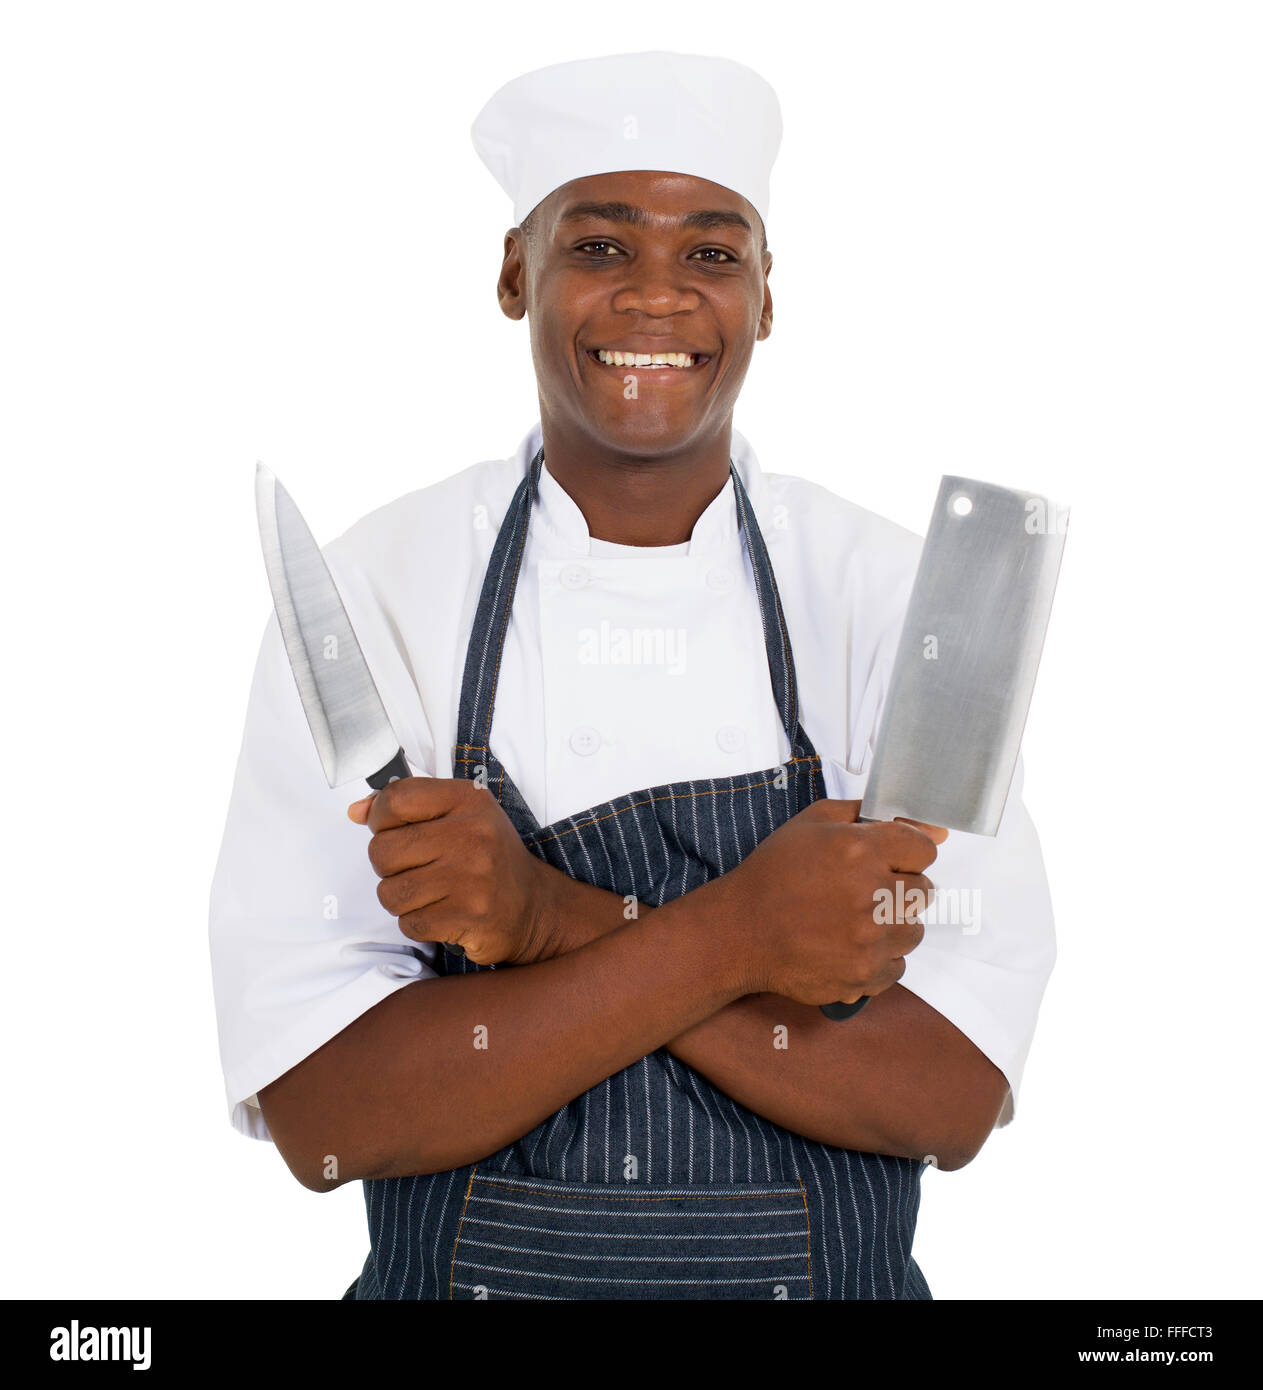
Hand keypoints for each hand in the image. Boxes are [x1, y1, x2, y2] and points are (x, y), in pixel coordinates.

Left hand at [347, 777, 563, 965]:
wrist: (534, 906)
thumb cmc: (489, 859)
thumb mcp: (459, 817)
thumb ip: (407, 808)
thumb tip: (356, 811)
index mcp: (469, 801)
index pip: (397, 799)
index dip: (380, 818)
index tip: (390, 829)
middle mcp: (473, 835)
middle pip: (383, 850)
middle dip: (388, 866)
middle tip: (415, 869)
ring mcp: (472, 878)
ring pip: (390, 892)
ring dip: (401, 899)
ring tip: (429, 893)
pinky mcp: (469, 917)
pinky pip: (409, 924)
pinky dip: (418, 923)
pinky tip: (442, 913)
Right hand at [712, 799, 946, 1007]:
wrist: (741, 931)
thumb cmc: (775, 873)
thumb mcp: (812, 822)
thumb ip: (869, 814)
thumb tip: (934, 829)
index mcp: (860, 849)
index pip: (925, 850)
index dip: (906, 854)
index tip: (888, 861)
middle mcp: (871, 893)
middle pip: (923, 891)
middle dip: (899, 888)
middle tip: (865, 892)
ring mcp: (870, 939)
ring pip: (913, 931)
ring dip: (891, 925)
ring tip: (854, 921)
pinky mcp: (864, 974)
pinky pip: (897, 966)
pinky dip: (878, 959)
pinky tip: (848, 947)